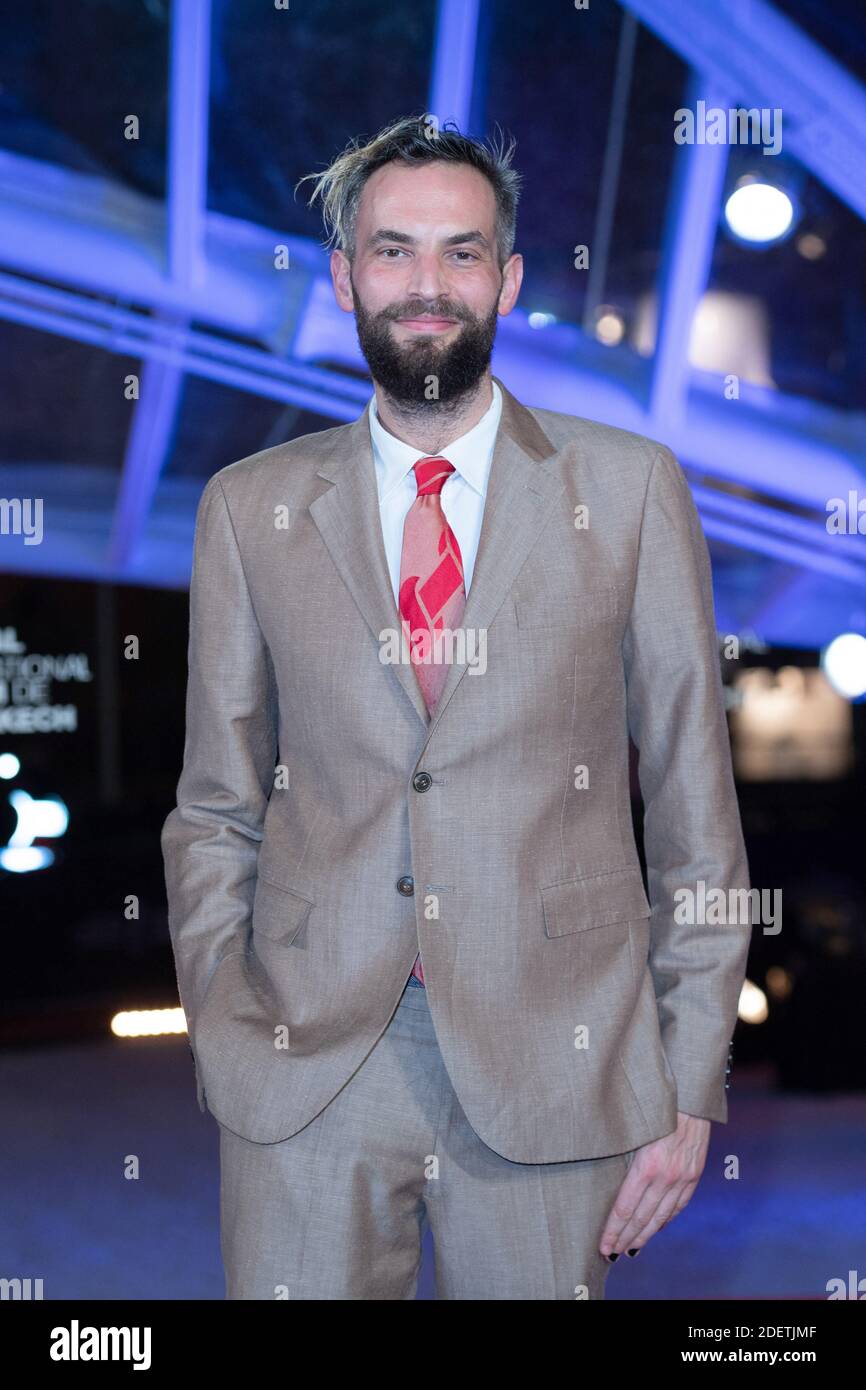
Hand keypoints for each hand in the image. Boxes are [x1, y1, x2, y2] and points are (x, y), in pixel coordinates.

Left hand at [599, 1111, 709, 1260]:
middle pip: (642, 1218)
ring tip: (631, 1249)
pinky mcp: (694, 1174)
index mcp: (647, 1165)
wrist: (690, 1094)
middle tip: (612, 1253)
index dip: (613, 1230)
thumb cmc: (653, 1107)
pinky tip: (656, 1227)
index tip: (603, 1245)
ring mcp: (683, 1177)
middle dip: (625, 1238)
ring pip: (661, 1216)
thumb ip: (622, 1157)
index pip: (625, 1208)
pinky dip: (666, 1219)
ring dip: (644, 1235)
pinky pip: (678, 1205)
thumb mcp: (632, 1129)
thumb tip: (606, 1181)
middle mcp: (666, 1176)